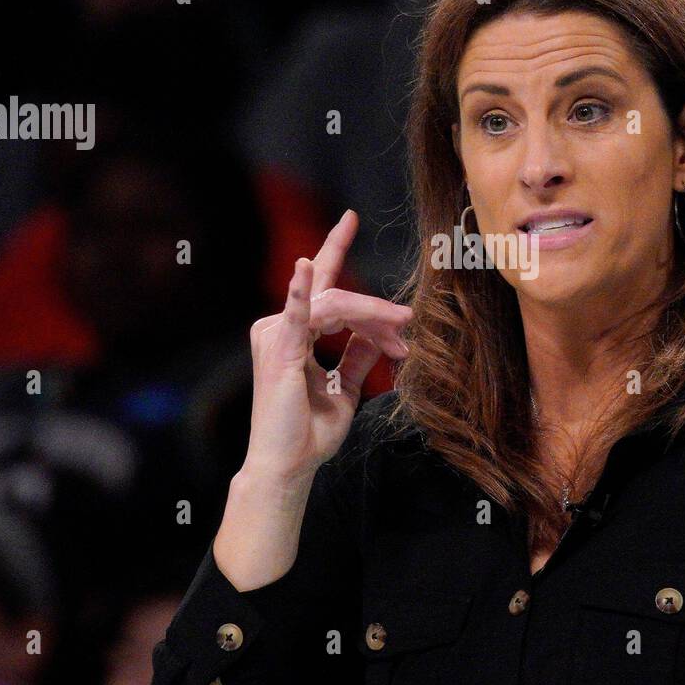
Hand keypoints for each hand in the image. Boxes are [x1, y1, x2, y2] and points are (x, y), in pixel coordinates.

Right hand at [213, 209, 411, 588]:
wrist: (290, 466)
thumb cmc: (310, 433)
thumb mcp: (345, 387)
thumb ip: (358, 355)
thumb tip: (381, 334)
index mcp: (294, 334)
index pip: (324, 288)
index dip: (336, 249)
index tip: (351, 218)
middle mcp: (280, 327)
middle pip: (340, 299)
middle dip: (378, 310)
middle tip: (409, 322)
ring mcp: (276, 335)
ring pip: (336, 305)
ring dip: (374, 315)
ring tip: (403, 329)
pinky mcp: (279, 348)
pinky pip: (297, 313)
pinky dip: (303, 290)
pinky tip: (309, 267)